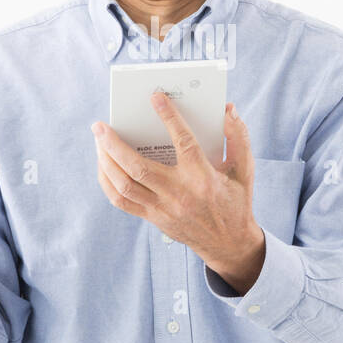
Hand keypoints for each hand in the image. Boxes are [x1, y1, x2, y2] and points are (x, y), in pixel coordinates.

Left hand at [92, 93, 265, 293]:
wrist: (229, 244)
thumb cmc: (236, 202)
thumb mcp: (244, 170)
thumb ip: (238, 138)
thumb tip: (227, 110)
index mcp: (204, 178)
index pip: (184, 142)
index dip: (169, 117)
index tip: (155, 98)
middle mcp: (180, 194)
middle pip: (138, 168)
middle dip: (113, 145)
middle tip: (99, 126)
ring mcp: (163, 209)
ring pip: (124, 185)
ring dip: (105, 162)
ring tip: (98, 142)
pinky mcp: (154, 219)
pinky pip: (122, 202)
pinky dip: (108, 183)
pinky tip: (103, 166)